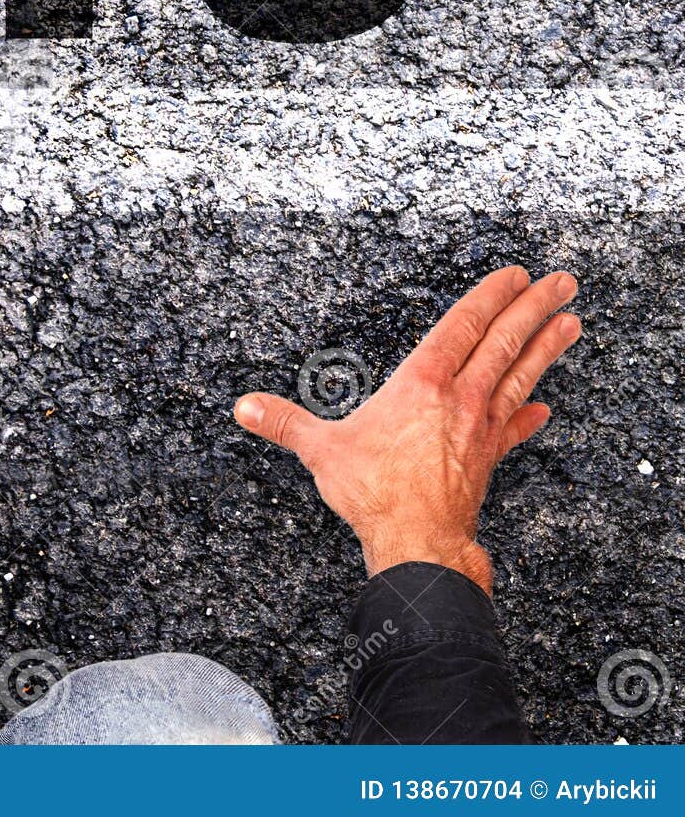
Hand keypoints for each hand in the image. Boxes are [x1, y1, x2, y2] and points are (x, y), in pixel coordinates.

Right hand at [233, 266, 580, 594]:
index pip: (461, 327)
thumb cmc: (374, 492)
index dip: (488, 297)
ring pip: (521, 375)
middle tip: (561, 282)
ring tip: (572, 323)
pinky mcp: (487, 458)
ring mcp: (479, 428)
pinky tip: (546, 408)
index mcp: (421, 384)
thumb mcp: (320, 449)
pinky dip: (531, 417)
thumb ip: (284, 422)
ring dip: (548, 347)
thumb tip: (243, 406)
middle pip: (503, 342)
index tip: (513, 275)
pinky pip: (514, 429)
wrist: (418, 541)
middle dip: (533, 308)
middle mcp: (459, 398)